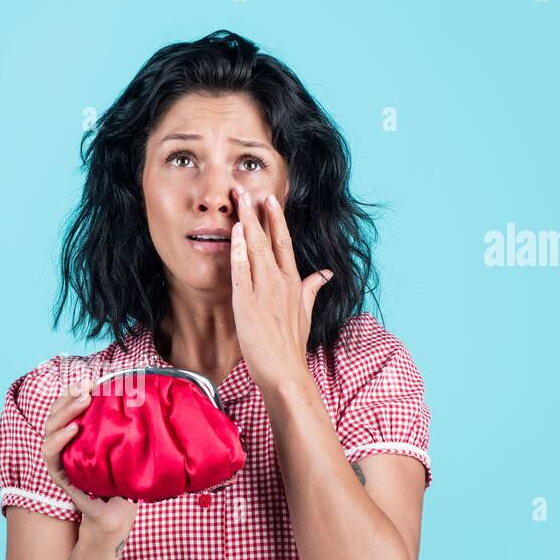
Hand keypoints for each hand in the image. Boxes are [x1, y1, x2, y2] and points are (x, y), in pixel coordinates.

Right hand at [42, 376, 140, 537]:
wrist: (118, 513)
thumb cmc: (122, 478)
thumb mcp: (125, 447)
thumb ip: (125, 426)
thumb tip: (144, 395)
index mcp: (76, 433)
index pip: (67, 406)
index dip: (75, 391)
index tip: (92, 379)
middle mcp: (64, 443)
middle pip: (56, 411)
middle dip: (70, 394)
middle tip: (87, 385)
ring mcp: (59, 458)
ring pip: (50, 427)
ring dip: (65, 411)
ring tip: (84, 400)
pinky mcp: (59, 474)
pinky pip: (51, 454)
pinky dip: (59, 440)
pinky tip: (73, 429)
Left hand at [229, 184, 332, 390]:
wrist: (285, 370)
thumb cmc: (291, 345)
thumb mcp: (305, 313)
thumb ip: (312, 290)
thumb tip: (324, 273)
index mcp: (293, 283)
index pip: (284, 243)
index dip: (276, 219)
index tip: (270, 198)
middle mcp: (280, 282)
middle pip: (268, 239)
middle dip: (257, 212)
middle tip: (245, 189)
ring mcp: (264, 291)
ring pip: (255, 249)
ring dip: (246, 223)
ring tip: (237, 200)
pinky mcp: (247, 303)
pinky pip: (242, 271)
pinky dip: (238, 250)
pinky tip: (234, 233)